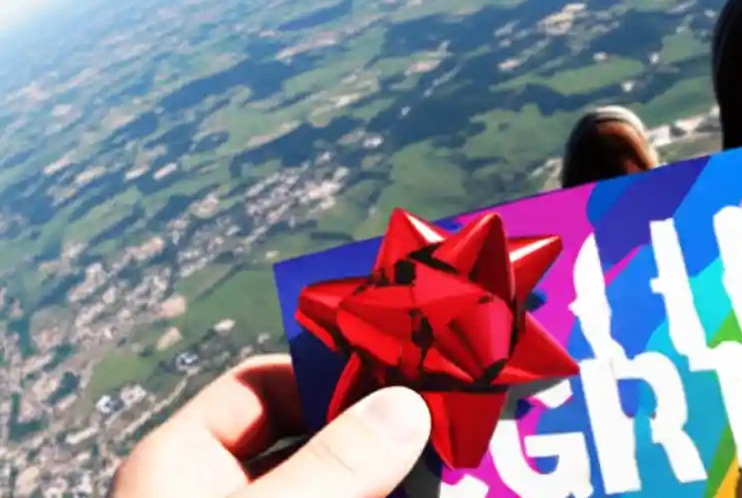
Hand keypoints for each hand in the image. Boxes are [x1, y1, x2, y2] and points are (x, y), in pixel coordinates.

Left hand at [112, 354, 432, 497]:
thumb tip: (407, 404)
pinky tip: (416, 495)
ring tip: (443, 468)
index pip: (261, 384)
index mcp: (181, 462)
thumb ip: (335, 465)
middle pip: (306, 437)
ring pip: (330, 485)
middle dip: (372, 433)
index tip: (400, 374)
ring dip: (384, 476)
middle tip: (439, 427)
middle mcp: (211, 491)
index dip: (330, 373)